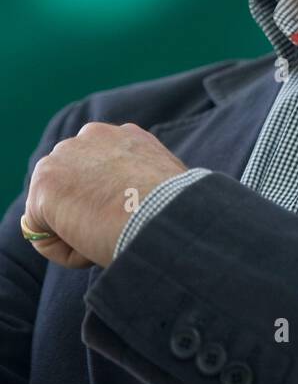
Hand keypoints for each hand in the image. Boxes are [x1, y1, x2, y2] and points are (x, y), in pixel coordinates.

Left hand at [20, 122, 187, 269]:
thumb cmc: (173, 210)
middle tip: (112, 229)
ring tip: (104, 236)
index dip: (106, 201)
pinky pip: (40, 231)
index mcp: (122, 135)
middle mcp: (91, 135)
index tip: (126, 218)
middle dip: (83, 209)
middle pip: (70, 183)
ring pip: (53, 206)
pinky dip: (62, 248)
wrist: (164, 216)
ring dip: (72, 227)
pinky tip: (90, 244)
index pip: (96, 170)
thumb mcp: (161, 181)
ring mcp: (64, 156)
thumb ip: (137, 179)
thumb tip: (124, 197)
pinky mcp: (46, 184)